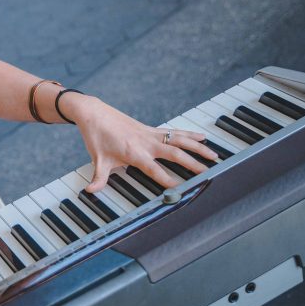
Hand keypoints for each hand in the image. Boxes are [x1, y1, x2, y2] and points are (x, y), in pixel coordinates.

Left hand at [66, 96, 218, 191]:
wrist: (94, 113)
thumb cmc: (97, 137)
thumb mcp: (97, 160)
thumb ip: (98, 178)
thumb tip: (90, 192)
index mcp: (134, 153)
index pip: (155, 170)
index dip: (168, 180)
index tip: (182, 190)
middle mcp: (146, 143)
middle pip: (174, 154)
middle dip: (192, 164)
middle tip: (208, 173)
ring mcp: (151, 134)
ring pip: (179, 140)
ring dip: (197, 148)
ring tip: (214, 155)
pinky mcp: (151, 129)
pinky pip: (174, 132)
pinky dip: (189, 135)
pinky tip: (202, 138)